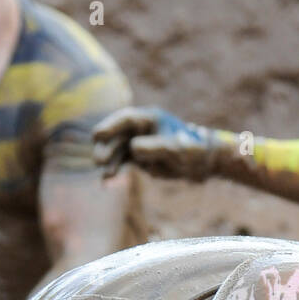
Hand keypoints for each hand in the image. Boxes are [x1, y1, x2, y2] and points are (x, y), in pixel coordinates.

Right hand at [93, 106, 219, 181]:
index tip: (97, 135)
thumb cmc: (191, 150)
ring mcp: (137, 142)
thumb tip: (133, 148)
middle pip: (117, 135)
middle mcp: (140, 128)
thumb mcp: (175, 149)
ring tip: (106, 175)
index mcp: (149, 118)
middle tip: (99, 161)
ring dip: (110, 161)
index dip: (110, 126)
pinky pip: (122, 161)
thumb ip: (155, 147)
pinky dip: (115, 169)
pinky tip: (105, 181)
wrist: (201, 163)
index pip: (126, 119)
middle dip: (107, 147)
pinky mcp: (138, 157)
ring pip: (117, 149)